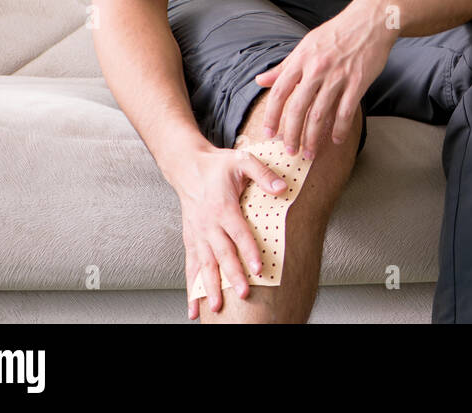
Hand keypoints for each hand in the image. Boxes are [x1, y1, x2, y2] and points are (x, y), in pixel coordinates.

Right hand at [174, 144, 288, 318]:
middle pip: (222, 253)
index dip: (249, 251)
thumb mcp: (243, 161)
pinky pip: (191, 267)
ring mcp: (198, 234)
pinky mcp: (191, 241)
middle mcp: (208, 224)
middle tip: (243, 293)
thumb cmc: (219, 166)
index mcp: (223, 207)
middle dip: (233, 275)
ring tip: (217, 307)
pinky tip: (194, 310)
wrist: (189, 167)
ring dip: (210, 287)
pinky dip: (192, 289)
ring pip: (205, 264)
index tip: (259, 268)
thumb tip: (283, 188)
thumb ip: (264, 174)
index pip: (238, 232)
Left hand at [254, 0, 398, 159]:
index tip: (268, 133)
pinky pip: (345, 111)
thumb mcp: (306, 45)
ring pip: (320, 114)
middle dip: (292, 134)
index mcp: (301, 59)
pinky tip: (335, 139)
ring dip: (313, 137)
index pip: (279, 92)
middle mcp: (317, 69)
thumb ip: (284, 66)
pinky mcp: (358, 81)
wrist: (370, 21)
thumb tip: (260, 80)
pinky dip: (339, 129)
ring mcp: (338, 76)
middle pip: (298, 108)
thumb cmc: (337, 32)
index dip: (272, 115)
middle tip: (290, 151)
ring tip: (310, 153)